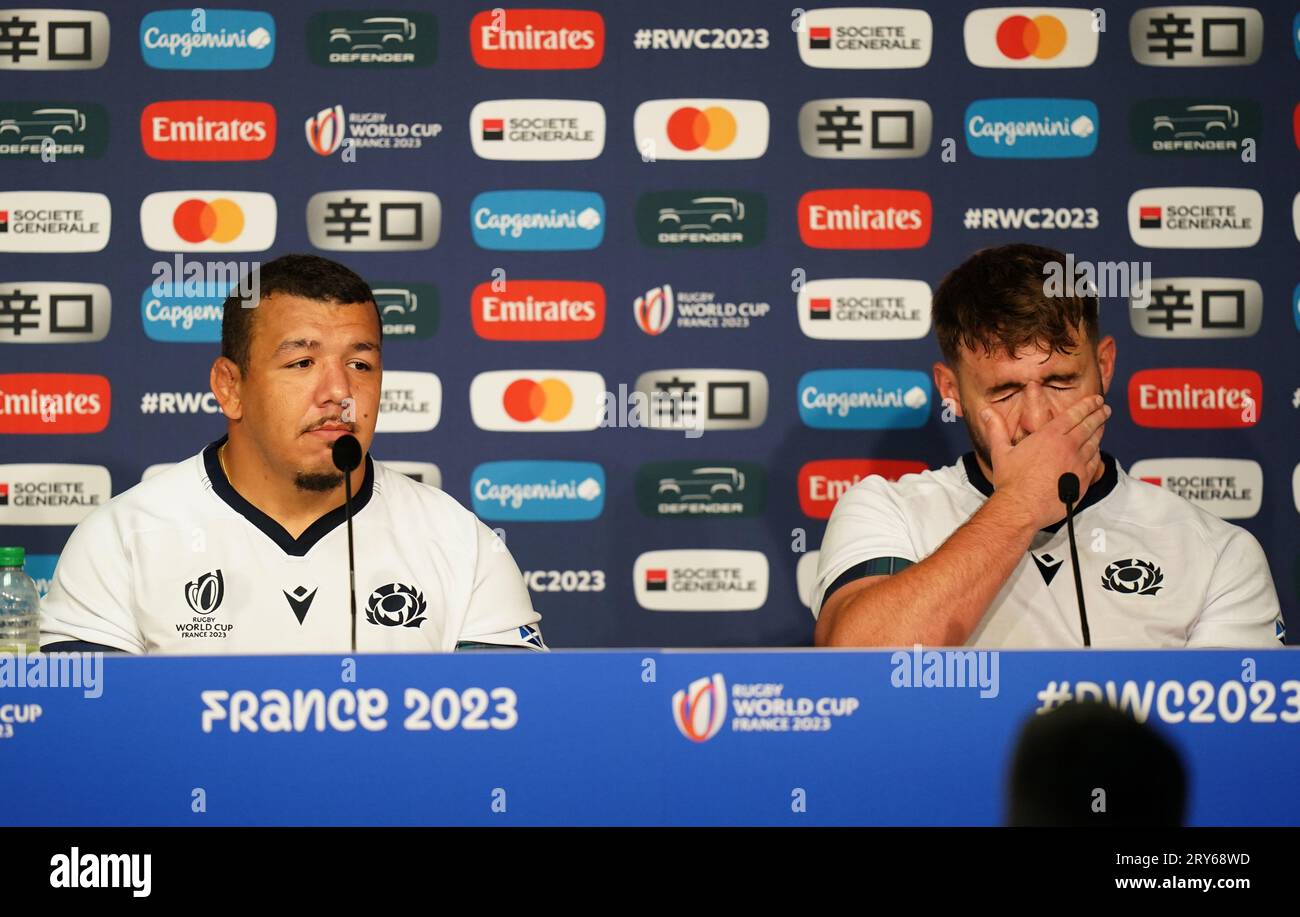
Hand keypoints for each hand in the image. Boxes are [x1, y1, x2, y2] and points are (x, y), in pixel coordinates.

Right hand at [982, 393, 1109, 530]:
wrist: (1022, 507)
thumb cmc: (1010, 481)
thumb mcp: (1000, 451)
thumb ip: (996, 429)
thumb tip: (985, 412)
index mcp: (1049, 436)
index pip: (1073, 415)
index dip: (1087, 405)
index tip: (1096, 399)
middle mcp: (1067, 447)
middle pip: (1089, 426)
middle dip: (1099, 415)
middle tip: (1105, 409)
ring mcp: (1077, 464)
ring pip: (1094, 443)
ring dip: (1099, 432)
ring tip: (1102, 426)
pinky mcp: (1082, 480)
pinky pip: (1094, 463)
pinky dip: (1096, 454)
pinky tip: (1096, 451)